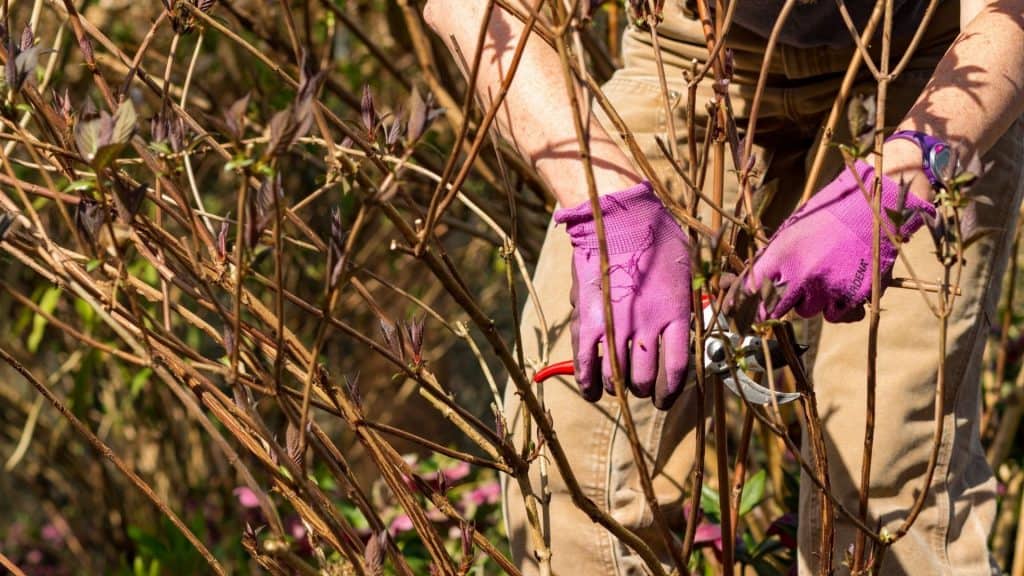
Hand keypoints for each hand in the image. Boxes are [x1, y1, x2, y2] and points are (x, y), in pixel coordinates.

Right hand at [555, 182, 690, 408]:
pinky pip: (588, 364)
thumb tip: (683, 322)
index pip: (678, 370)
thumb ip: (685, 299)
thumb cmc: (656, 234)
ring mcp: (617, 326)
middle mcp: (648, 326)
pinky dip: (589, 383)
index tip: (665, 396)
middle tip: (640, 388)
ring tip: (617, 388)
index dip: (671, 391)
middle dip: (643, 389)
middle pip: (646, 378)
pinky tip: (592, 391)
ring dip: (618, 387)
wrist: (618, 215)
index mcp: (677, 315)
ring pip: (618, 376)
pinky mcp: (589, 322)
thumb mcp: (686, 267)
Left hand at [743, 160, 934, 321]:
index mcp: (782, 253)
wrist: (878, 205)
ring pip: (808, 312)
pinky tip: (845, 285)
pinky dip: (840, 306)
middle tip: (791, 289)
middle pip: (776, 309)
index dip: (743, 304)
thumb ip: (772, 258)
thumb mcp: (793, 229)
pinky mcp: (854, 297)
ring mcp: (828, 288)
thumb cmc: (830, 213)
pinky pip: (837, 316)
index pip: (750, 291)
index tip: (741, 311)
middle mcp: (802, 275)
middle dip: (779, 303)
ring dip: (812, 301)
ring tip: (827, 272)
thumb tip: (748, 283)